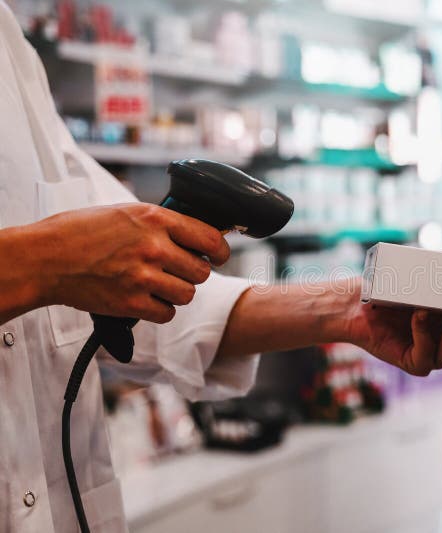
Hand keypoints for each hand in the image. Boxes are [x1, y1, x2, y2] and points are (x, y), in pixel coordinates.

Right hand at [30, 203, 229, 322]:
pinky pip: (167, 314)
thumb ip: (160, 224)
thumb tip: (193, 234)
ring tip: (160, 286)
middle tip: (178, 272)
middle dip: (193, 274)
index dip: (220, 251)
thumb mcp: (126, 213)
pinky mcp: (131, 303)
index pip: (210, 238)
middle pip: (202, 271)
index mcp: (155, 219)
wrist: (45, 258)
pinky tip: (147, 300)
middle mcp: (154, 246)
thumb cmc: (80, 232)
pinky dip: (160, 310)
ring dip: (177, 293)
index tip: (218, 255)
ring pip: (187, 294)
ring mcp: (143, 276)